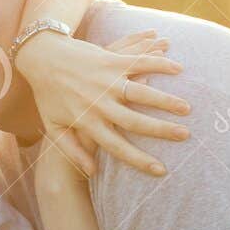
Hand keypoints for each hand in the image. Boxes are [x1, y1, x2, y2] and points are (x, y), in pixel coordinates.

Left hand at [14, 30, 188, 175]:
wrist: (41, 57)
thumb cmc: (48, 95)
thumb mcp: (53, 127)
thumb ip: (72, 151)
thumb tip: (92, 172)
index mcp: (87, 121)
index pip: (117, 147)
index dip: (139, 160)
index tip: (161, 170)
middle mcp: (99, 102)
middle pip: (135, 120)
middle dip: (161, 130)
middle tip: (185, 135)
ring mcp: (106, 79)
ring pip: (141, 91)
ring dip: (165, 99)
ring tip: (187, 108)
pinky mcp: (111, 59)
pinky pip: (139, 61)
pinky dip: (159, 63)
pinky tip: (178, 68)